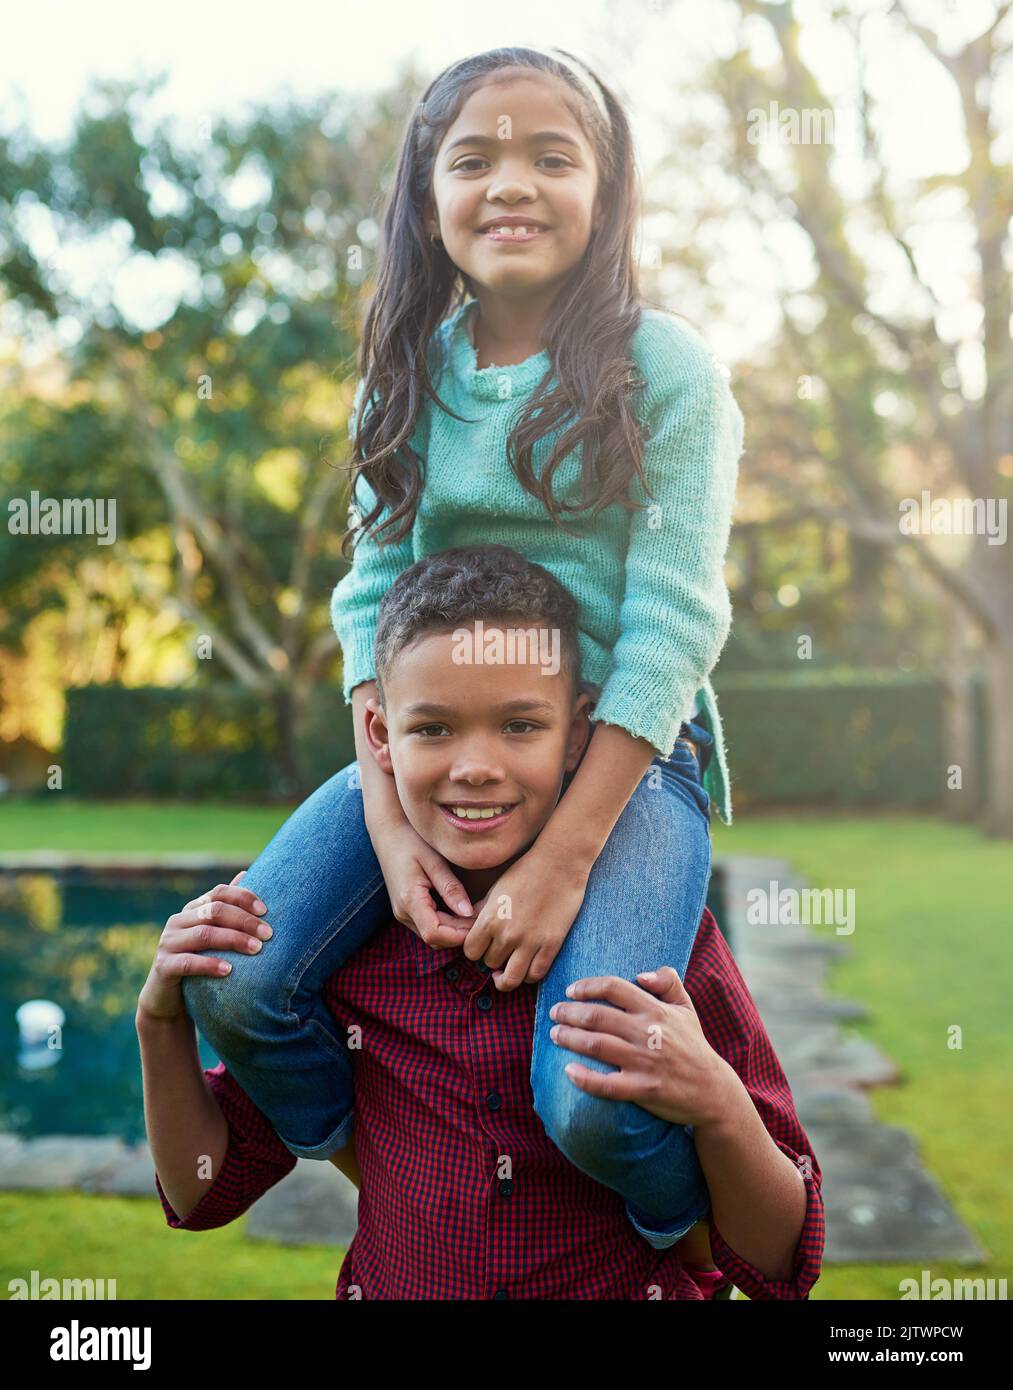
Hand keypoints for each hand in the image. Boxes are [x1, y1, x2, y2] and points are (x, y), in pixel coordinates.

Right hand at [136, 872, 272, 1021]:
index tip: (265, 910)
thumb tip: (246, 873)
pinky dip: (210, 964)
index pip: (219, 892)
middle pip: (214, 911)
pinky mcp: (163, 966)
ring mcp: (168, 942)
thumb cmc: (199, 962)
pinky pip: (188, 962)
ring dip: (234, 940)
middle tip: (268, 933)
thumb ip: (227, 907)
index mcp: (193, 909)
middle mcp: (178, 921)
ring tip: (256, 949)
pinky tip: (229, 970)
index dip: (243, 897)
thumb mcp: (213, 935)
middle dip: (244, 920)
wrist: (168, 1000)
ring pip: (204, 934)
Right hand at [370, 815, 476, 949]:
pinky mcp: (407, 911)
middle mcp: (404, 913)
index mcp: (409, 900)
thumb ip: (450, 887)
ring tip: (475, 911)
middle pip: (436, 938)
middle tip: (484, 914)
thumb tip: (468, 913)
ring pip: (433, 936)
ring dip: (454, 930)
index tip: (480, 921)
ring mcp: (404, 913)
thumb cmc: (411, 842)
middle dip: (461, 933)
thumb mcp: (434, 861)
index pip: (434, 933)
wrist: (387, 834)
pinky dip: (447, 924)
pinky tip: (461, 909)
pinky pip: (429, 926)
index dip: (459, 934)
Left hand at [462, 843, 590, 991]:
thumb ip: (482, 912)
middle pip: (490, 963)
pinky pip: (535, 975)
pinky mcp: (551, 945)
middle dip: (493, 959)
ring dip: (507, 976)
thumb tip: (469, 928)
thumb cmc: (526, 871)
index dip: (476, 950)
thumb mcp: (496, 890)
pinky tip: (528, 967)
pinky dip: (529, 976)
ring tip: (509, 969)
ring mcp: (530, 942)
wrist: (559, 863)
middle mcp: (507, 934)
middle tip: (501, 951)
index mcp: (489, 919)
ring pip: (510, 979)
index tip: (484, 945)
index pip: (470, 952)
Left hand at [546, 965, 734, 1127]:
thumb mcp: (686, 1007)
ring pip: (596, 1045)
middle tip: (554, 1013)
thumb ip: (667, 981)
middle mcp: (648, 1032)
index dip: (587, 986)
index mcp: (655, 1010)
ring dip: (569, 1038)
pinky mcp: (643, 1089)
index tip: (570, 991)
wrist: (711, 1090)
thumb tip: (640, 975)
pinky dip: (585, 1078)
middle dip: (569, 1013)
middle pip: (597, 1016)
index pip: (613, 988)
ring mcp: (644, 1062)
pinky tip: (568, 1072)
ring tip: (555, 1035)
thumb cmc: (693, 1045)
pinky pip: (607, 1085)